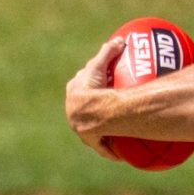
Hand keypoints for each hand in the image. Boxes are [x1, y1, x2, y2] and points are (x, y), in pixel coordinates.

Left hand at [64, 34, 126, 150]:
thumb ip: (108, 51)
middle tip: (108, 104)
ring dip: (101, 129)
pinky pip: (102, 145)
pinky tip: (118, 155)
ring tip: (113, 129)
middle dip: (93, 106)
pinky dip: (110, 149)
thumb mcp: (100, 66)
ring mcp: (81, 125)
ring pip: (92, 126)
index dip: (90, 81)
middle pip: (87, 105)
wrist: (90, 112)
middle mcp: (74, 110)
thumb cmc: (93, 88)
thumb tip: (120, 39)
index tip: (100, 80)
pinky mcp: (90, 139)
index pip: (81, 83)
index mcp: (74, 92)